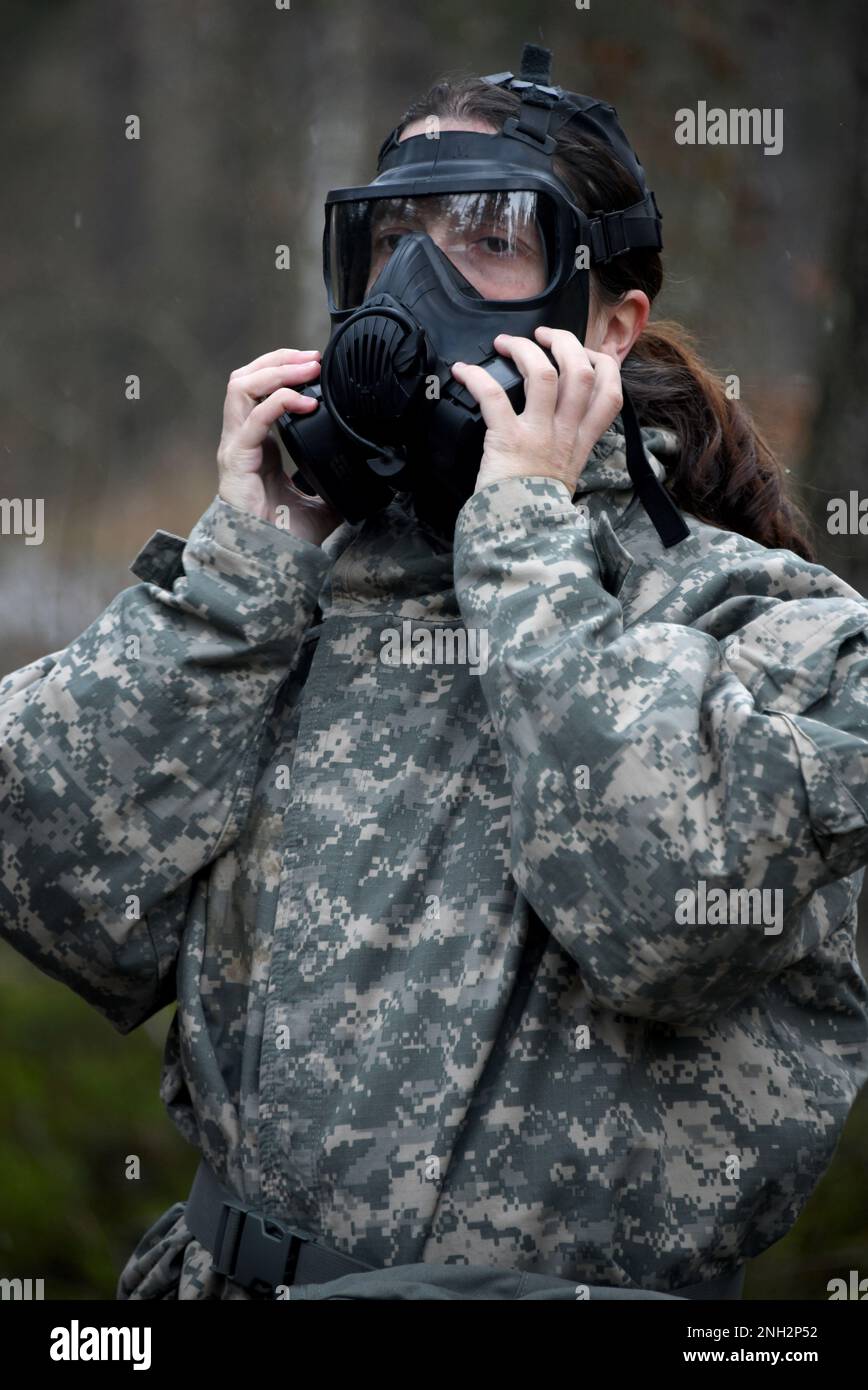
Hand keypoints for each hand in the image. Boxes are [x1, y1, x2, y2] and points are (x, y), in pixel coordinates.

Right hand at [216, 347, 343, 546]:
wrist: (266, 560)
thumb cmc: (284, 535)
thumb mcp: (320, 501)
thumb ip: (334, 482)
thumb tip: (367, 477)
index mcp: (258, 443)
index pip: (259, 390)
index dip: (284, 370)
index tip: (316, 366)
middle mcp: (242, 438)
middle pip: (246, 377)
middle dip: (279, 360)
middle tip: (312, 358)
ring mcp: (235, 446)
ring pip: (242, 387)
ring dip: (276, 371)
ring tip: (307, 370)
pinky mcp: (236, 459)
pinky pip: (253, 418)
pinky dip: (279, 402)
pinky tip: (305, 403)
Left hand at [450, 326, 622, 498]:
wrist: (520, 533)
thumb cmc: (536, 506)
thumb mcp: (566, 475)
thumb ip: (567, 446)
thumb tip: (558, 425)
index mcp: (581, 441)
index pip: (611, 394)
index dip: (604, 365)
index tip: (587, 354)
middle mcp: (565, 433)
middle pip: (581, 372)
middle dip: (564, 343)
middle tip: (544, 336)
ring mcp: (538, 434)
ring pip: (545, 373)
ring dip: (524, 350)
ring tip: (506, 342)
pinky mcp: (508, 438)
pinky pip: (494, 396)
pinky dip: (476, 377)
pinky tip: (463, 371)